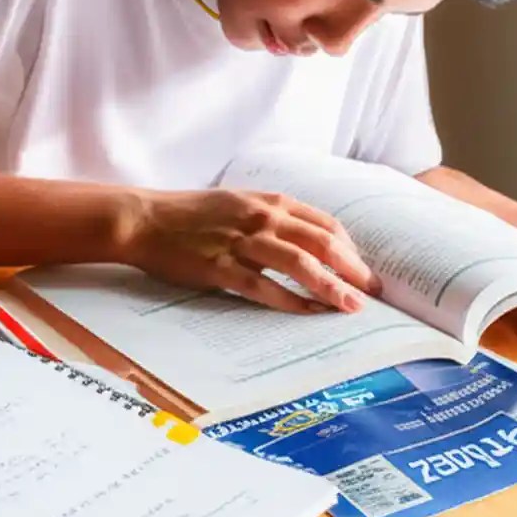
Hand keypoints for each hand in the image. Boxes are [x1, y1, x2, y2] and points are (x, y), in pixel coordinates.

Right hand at [118, 189, 378, 313]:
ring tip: (352, 306)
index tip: (362, 268)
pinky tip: (309, 314)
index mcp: (268, 201)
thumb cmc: (189, 214)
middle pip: (322, 243)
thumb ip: (270, 217)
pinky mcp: (222, 268)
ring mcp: (242, 243)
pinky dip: (291, 302)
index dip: (350, 248)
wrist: (144, 219)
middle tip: (372, 291)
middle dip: (353, 269)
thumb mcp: (237, 203)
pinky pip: (265, 288)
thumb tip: (304, 241)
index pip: (324, 223)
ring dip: (331, 287)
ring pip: (300, 265)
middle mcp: (261, 218)